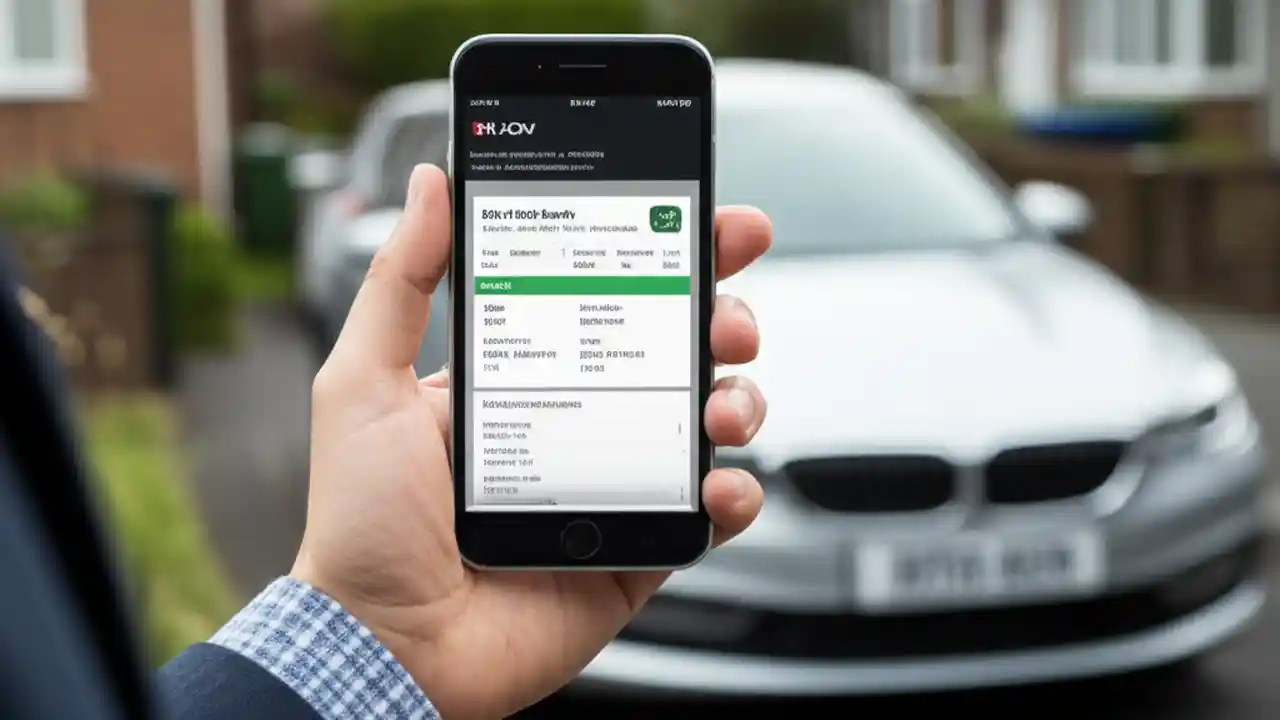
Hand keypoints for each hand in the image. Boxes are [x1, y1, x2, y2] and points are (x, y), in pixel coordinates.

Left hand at [293, 165, 770, 718]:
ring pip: (708, 423)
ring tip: (720, 407)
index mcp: (529, 378)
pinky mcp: (638, 552)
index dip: (673, 258)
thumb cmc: (363, 519)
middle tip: (727, 320)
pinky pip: (709, 518)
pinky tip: (717, 485)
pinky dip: (734, 496)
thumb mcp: (364, 381)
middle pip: (679, 352)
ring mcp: (615, 487)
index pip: (614, 299)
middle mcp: (582, 424)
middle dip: (724, 320)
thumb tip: (432, 183)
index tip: (718, 226)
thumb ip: (402, 282)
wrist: (384, 642)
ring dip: (739, 400)